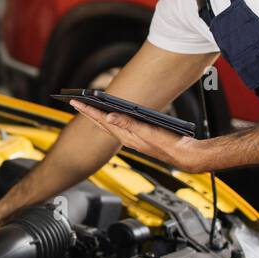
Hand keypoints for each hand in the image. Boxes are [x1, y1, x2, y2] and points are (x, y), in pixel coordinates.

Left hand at [69, 100, 211, 173]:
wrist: (182, 155)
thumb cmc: (168, 145)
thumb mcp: (147, 132)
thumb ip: (128, 123)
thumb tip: (109, 116)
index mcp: (126, 135)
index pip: (102, 119)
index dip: (88, 110)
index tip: (75, 102)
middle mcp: (126, 137)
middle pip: (102, 123)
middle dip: (88, 112)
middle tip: (75, 103)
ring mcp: (132, 138)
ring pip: (109, 125)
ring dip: (97, 116)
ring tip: (87, 109)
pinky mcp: (138, 138)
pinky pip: (119, 127)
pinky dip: (111, 120)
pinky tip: (110, 117)